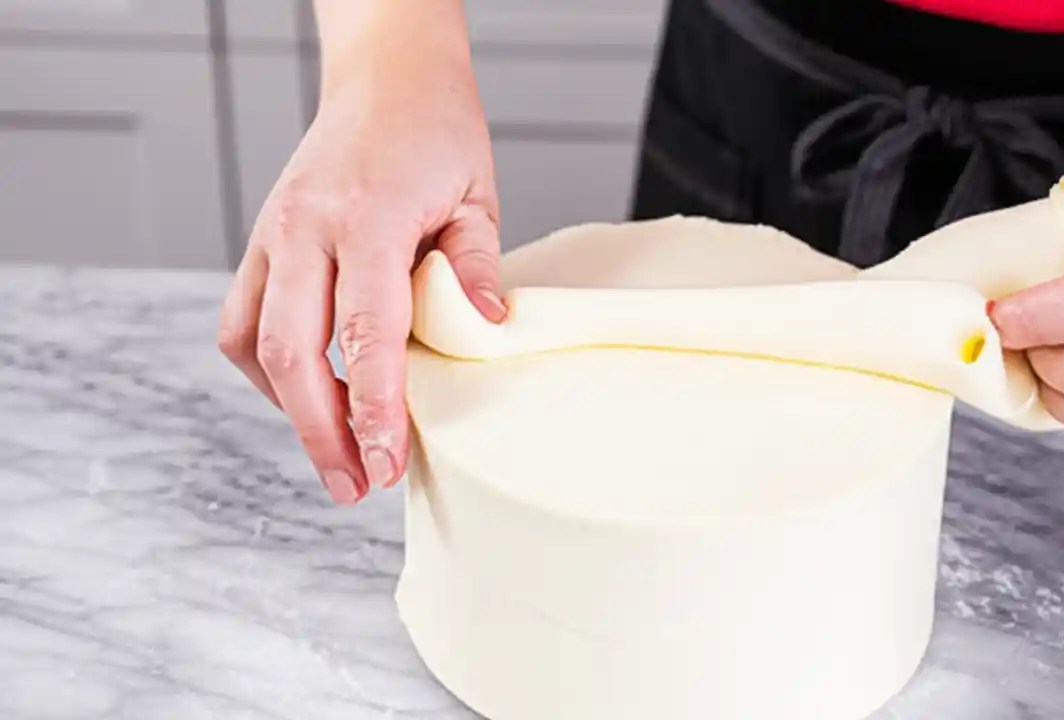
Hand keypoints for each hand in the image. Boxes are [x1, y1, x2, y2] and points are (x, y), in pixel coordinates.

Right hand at [217, 58, 504, 504]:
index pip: (364, 330)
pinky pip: (242, 321)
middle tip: (357, 487)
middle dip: (321, 432)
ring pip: (255, 343)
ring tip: (335, 455)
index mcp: (367, 216)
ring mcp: (273, 233)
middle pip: (292, 351)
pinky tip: (308, 393)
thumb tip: (487, 333)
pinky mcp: (261, 242)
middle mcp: (306, 227)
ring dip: (289, 410)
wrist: (385, 78)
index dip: (375, 406)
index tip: (387, 462)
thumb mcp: (476, 194)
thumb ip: (474, 267)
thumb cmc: (434, 132)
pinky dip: (268, 369)